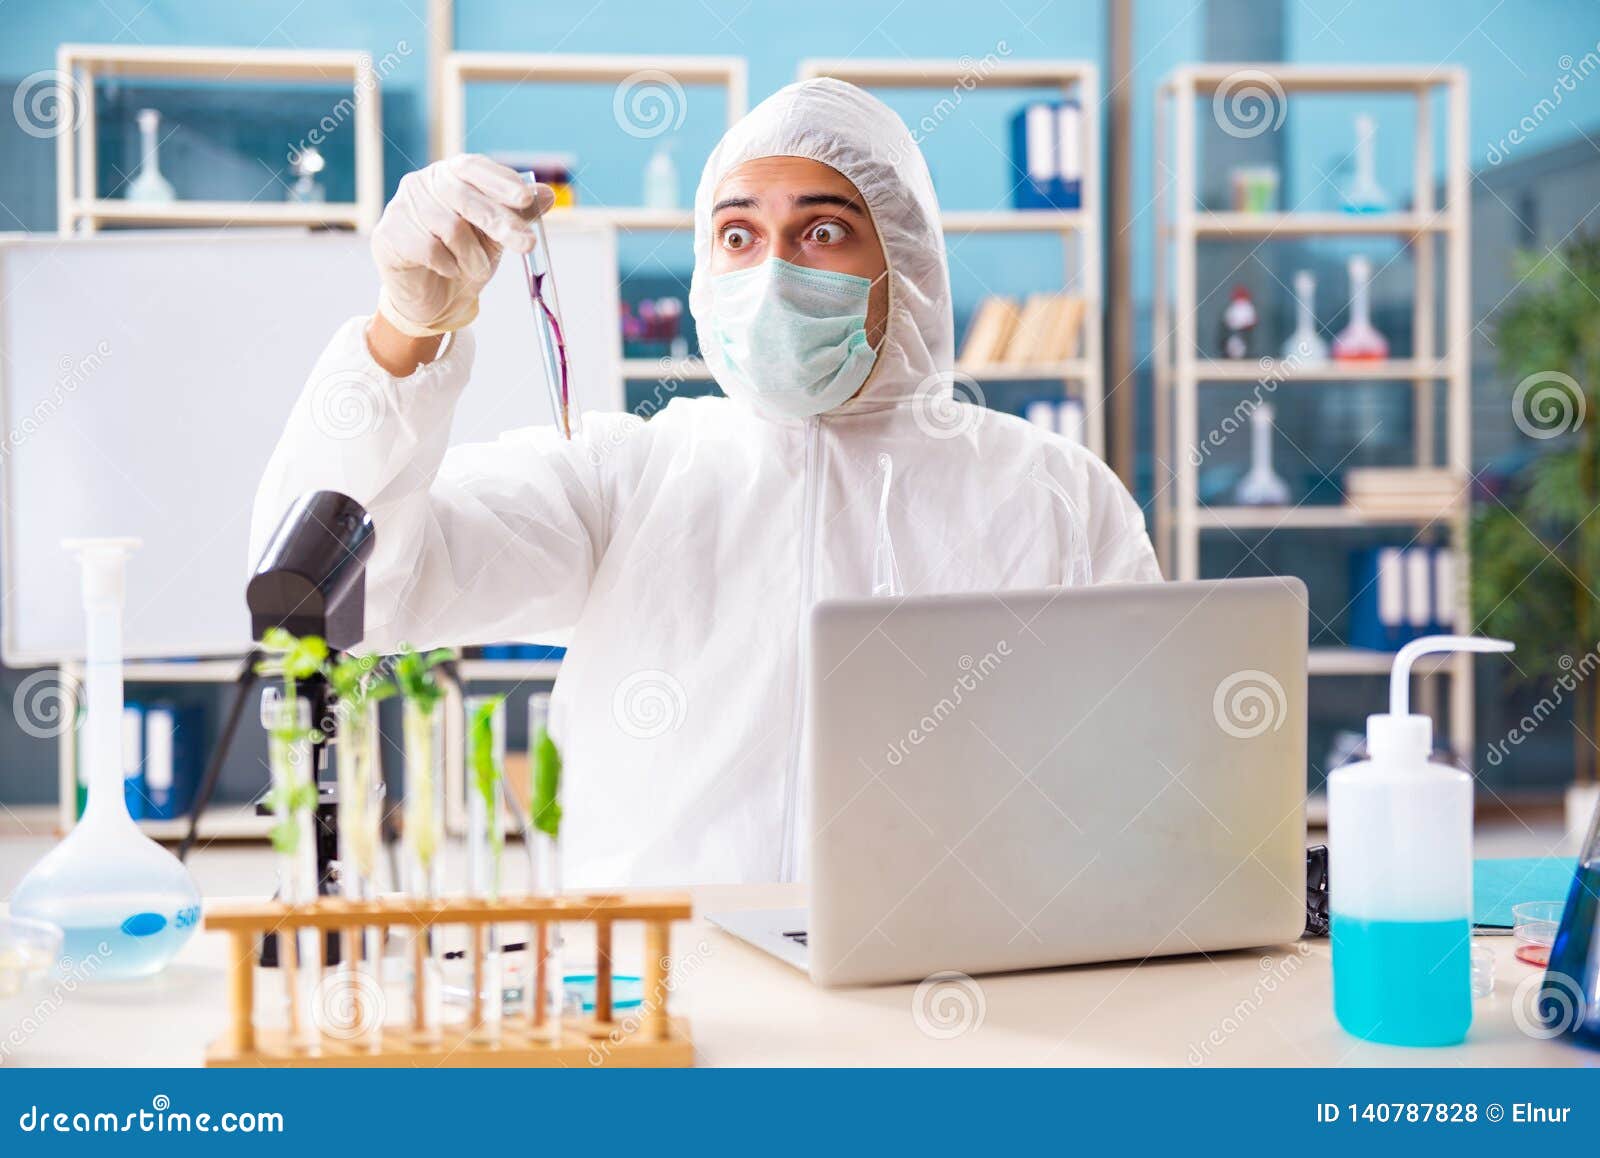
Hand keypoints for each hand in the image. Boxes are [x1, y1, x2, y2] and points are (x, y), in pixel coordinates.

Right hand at [371, 155, 555, 337]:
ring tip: (476, 270)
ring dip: (473, 256)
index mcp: (450, 174)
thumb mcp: (497, 236)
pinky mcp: (388, 233)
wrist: (431, 296)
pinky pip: (429, 249)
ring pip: (450, 227)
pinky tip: (449, 271)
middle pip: (465, 197)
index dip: (500, 181)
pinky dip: (449, 266)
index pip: (474, 167)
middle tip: (528, 244)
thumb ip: (520, 214)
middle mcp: (423, 183)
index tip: (525, 199)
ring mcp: (402, 205)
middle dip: (501, 223)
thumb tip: (548, 195)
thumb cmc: (465, 257)